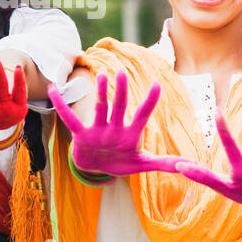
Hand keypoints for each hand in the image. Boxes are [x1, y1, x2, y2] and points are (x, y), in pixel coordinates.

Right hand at [48, 71, 181, 176]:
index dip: (149, 102)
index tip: (157, 85)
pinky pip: (70, 119)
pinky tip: (54, 89)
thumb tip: (187, 166)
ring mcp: (98, 129)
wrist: (98, 168)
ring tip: (100, 76)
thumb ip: (163, 163)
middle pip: (120, 107)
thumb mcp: (142, 165)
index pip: (142, 116)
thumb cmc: (121, 162)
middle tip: (123, 72)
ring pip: (100, 108)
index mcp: (131, 134)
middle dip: (122, 91)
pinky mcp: (81, 134)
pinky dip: (62, 105)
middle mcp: (115, 127)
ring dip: (100, 93)